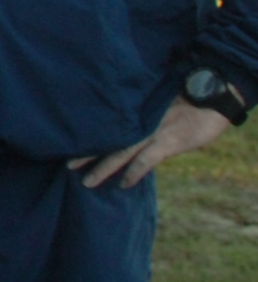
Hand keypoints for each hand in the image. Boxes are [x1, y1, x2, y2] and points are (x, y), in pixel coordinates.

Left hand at [71, 96, 235, 187]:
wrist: (213, 97)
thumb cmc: (189, 100)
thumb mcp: (162, 106)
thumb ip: (146, 117)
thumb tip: (134, 129)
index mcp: (137, 115)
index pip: (109, 128)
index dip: (91, 138)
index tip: (71, 147)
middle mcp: (140, 124)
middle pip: (108, 141)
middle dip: (86, 154)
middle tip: (67, 166)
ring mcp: (153, 133)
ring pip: (121, 153)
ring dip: (103, 168)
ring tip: (86, 182)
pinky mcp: (169, 142)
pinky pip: (146, 160)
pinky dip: (134, 172)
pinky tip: (124, 184)